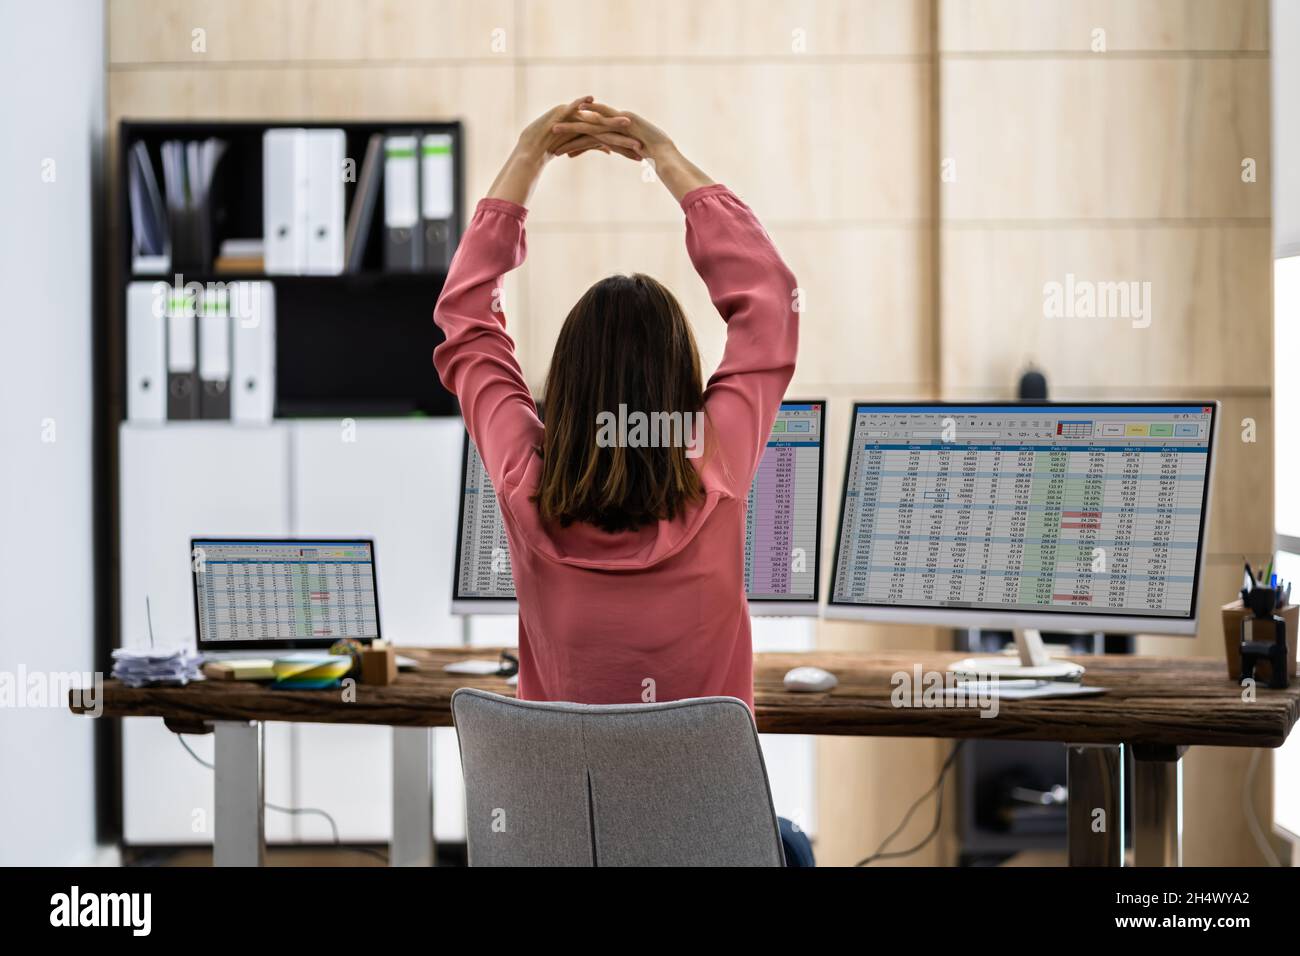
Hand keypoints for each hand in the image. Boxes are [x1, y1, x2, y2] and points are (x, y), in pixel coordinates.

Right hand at [487, 97, 645, 204]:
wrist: (531, 148)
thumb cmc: (550, 148)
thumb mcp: (575, 147)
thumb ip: (592, 145)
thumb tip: (609, 150)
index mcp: (588, 127)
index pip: (609, 138)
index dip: (623, 145)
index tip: (639, 154)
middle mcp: (582, 119)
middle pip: (605, 129)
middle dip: (622, 136)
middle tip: (639, 141)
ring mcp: (572, 116)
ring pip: (593, 120)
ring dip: (608, 120)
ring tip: (624, 122)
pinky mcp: (560, 113)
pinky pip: (570, 107)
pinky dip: (579, 102)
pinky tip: (590, 99)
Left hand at [550, 102, 713, 201]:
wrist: (666, 154)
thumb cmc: (656, 162)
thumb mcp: (638, 164)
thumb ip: (631, 161)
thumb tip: (632, 168)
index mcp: (616, 137)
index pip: (593, 141)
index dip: (578, 146)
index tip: (563, 151)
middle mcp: (615, 127)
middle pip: (588, 129)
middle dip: (569, 132)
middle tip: (550, 135)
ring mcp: (619, 122)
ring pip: (592, 123)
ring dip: (573, 124)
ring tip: (554, 128)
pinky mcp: (625, 120)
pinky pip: (606, 116)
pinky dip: (592, 114)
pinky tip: (577, 113)